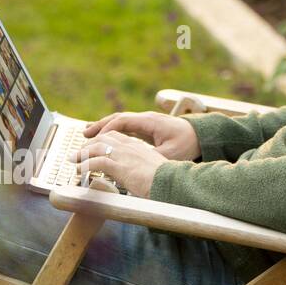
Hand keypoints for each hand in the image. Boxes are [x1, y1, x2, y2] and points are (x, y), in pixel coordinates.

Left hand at [76, 129, 169, 196]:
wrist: (171, 182)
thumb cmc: (167, 180)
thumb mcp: (156, 169)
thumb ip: (145, 169)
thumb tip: (142, 176)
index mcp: (138, 146)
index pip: (116, 136)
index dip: (103, 139)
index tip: (95, 145)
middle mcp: (129, 147)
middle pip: (103, 138)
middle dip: (89, 144)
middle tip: (80, 152)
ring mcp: (123, 155)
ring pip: (96, 148)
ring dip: (82, 154)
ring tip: (74, 160)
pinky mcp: (118, 166)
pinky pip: (95, 163)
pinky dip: (84, 166)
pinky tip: (79, 171)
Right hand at [82, 111, 199, 160]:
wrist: (201, 136)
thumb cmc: (187, 144)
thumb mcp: (171, 154)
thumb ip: (153, 158)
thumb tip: (138, 166)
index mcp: (149, 122)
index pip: (122, 121)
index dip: (107, 129)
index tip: (95, 139)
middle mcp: (146, 119)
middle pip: (118, 118)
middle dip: (100, 125)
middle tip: (84, 134)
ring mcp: (146, 122)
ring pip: (120, 121)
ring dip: (104, 127)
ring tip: (88, 134)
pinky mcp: (148, 127)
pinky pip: (126, 127)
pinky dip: (113, 131)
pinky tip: (105, 138)